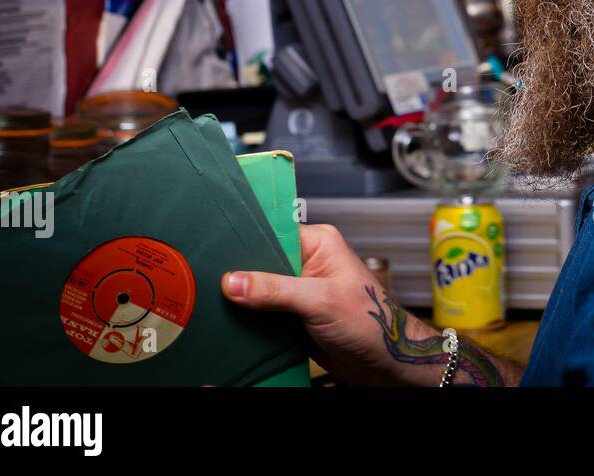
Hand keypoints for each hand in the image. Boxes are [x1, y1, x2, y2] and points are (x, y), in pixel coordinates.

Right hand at [221, 223, 410, 385]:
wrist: (383, 361)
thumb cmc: (371, 321)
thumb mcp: (321, 301)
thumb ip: (276, 290)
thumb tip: (234, 281)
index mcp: (319, 243)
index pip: (272, 232)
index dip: (245, 242)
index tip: (216, 252)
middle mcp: (308, 261)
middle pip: (261, 261)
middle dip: (240, 275)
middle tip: (210, 283)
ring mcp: (299, 289)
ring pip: (259, 289)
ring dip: (242, 300)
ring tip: (215, 302)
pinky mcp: (293, 314)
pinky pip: (263, 312)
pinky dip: (249, 319)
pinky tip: (232, 322)